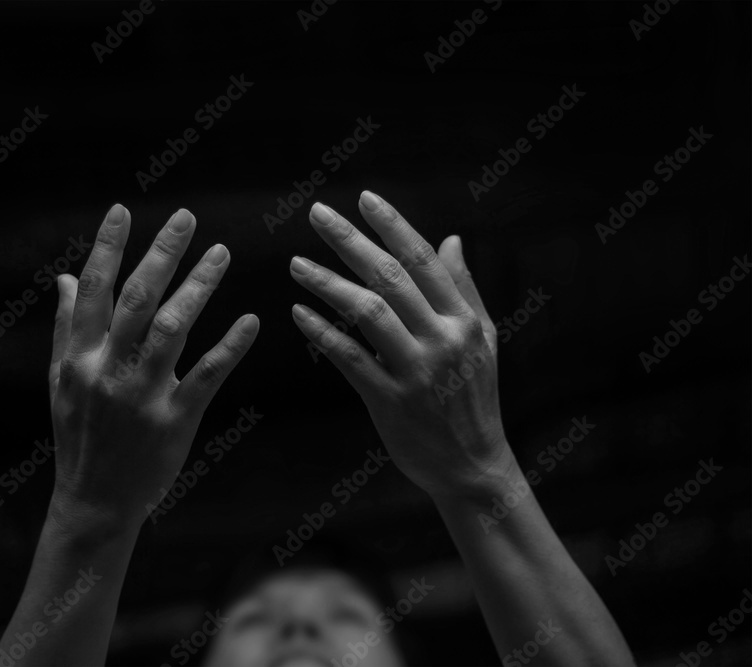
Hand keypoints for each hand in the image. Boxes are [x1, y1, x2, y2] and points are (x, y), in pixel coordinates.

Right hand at [48, 204, 258, 530]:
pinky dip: (230, 347)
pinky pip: (207, 377)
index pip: (93, 290)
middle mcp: (108, 371)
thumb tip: (64, 277)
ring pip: (174, 330)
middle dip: (162, 254)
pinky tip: (251, 320)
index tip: (124, 209)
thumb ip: (67, 327)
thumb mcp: (61, 381)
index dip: (108, 247)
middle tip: (187, 218)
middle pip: (138, 300)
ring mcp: (142, 396)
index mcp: (79, 358)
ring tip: (222, 253)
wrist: (95, 502)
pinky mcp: (175, 421)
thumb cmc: (79, 435)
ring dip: (199, 287)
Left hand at [289, 192, 511, 498]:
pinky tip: (298, 313)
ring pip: (367, 313)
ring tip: (295, 264)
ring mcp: (416, 371)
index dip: (392, 226)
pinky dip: (322, 333)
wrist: (472, 466)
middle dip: (350, 241)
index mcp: (464, 319)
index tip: (363, 198)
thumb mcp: (483, 339)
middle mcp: (442, 339)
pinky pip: (350, 359)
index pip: (423, 260)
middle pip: (390, 278)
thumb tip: (451, 238)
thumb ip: (464, 288)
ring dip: (328, 283)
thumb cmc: (474, 397)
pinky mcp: (390, 401)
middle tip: (316, 214)